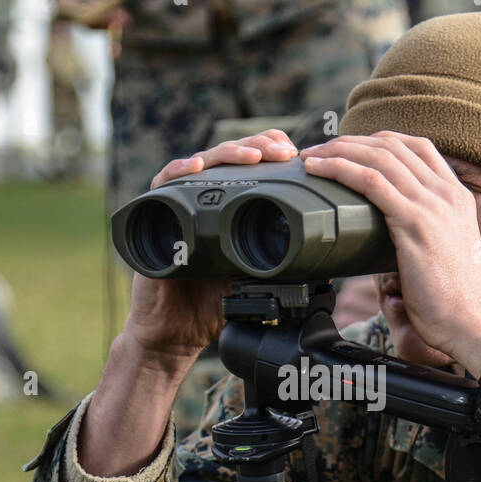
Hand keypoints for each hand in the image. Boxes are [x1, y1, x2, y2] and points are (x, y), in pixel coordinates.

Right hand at [122, 130, 301, 364]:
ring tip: (252, 156)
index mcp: (230, 209)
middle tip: (282, 151)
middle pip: (229, 157)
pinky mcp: (154, 216)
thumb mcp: (256, 282)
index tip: (295, 156)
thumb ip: (283, 268)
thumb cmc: (212, 306)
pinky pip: (162, 185)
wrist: (176, 333)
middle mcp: (204, 201)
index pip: (251, 166)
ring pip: (202, 163)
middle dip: (258, 148)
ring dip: (227, 154)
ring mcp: (179, 205)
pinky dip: (177, 172)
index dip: (271, 152)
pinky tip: (195, 167)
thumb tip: (327, 264)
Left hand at [299, 132, 480, 370]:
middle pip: (393, 145)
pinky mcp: (415, 223)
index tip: (349, 148)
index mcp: (456, 196)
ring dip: (338, 151)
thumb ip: (420, 234)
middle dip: (349, 141)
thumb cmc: (452, 299)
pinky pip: (372, 182)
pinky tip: (319, 171)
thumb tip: (386, 237)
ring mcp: (433, 205)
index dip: (378, 140)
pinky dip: (340, 169)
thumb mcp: (442, 253)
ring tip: (310, 157)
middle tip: (318, 149)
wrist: (471, 321)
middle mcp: (447, 193)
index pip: (417, 147)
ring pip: (379, 157)